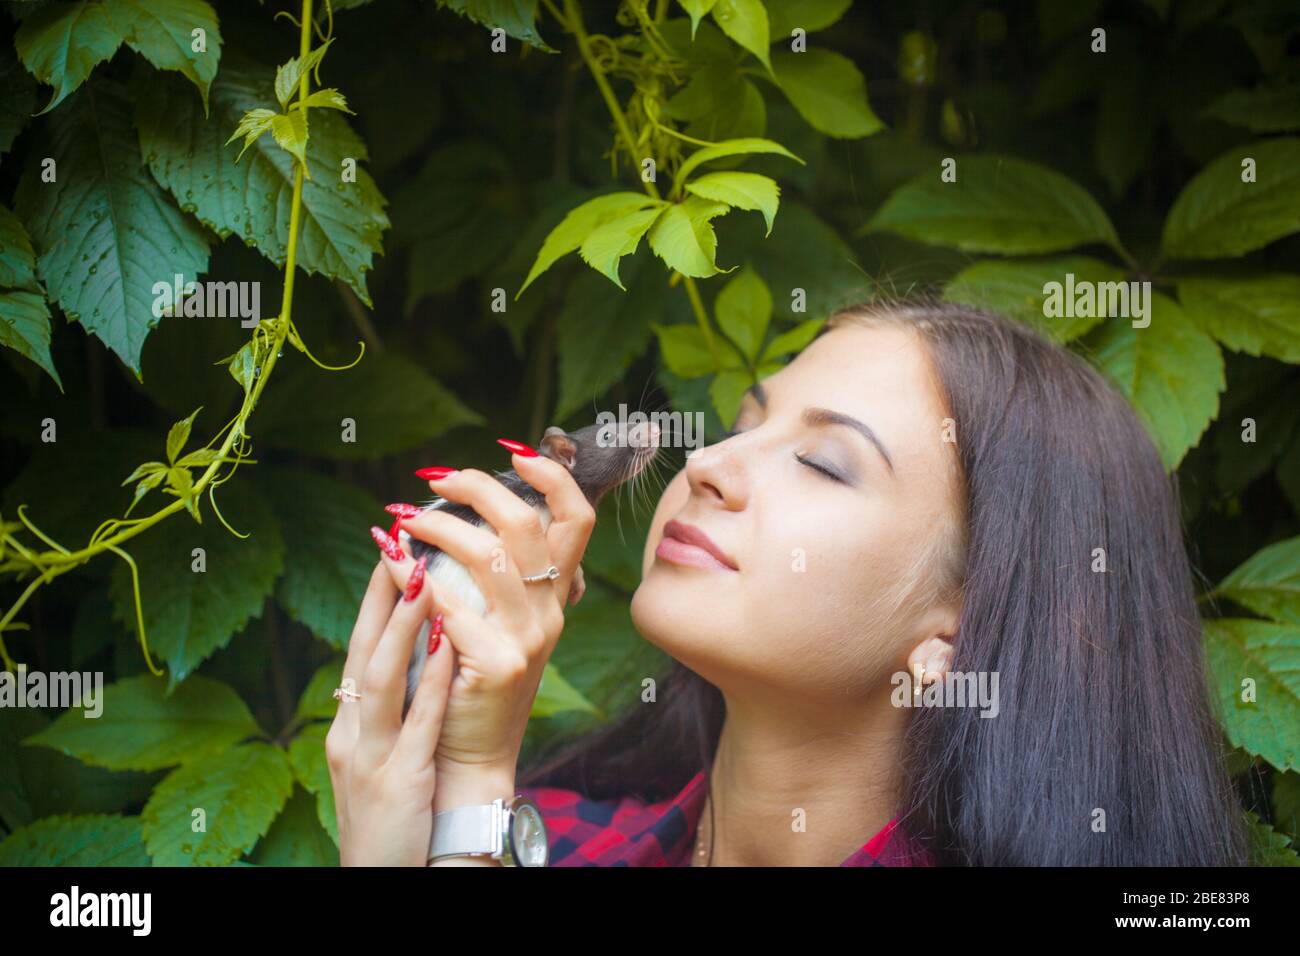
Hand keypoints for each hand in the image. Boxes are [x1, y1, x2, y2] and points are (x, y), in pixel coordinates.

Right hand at [326, 561, 455, 865]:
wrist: (382, 880)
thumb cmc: (393, 817)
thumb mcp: (384, 752)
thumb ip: (398, 705)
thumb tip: (426, 650)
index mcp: (348, 723)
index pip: (359, 647)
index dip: (374, 596)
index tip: (395, 545)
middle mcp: (350, 732)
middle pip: (359, 651)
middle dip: (380, 596)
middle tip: (403, 539)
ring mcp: (370, 756)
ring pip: (379, 680)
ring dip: (400, 626)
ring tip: (423, 577)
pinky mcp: (398, 783)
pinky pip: (416, 724)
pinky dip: (431, 682)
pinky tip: (450, 646)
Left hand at [378, 449, 595, 794]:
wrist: (469, 760)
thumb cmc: (469, 682)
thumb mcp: (494, 621)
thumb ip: (485, 571)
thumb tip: (448, 506)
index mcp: (554, 595)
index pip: (577, 520)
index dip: (552, 477)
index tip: (515, 452)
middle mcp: (550, 612)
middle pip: (528, 524)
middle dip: (479, 488)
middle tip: (434, 479)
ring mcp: (528, 640)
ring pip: (489, 554)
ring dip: (437, 525)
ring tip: (402, 518)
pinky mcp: (498, 665)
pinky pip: (450, 603)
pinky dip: (412, 574)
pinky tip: (389, 561)